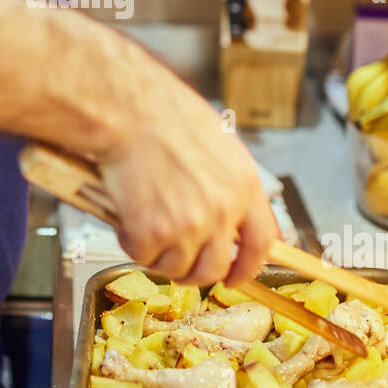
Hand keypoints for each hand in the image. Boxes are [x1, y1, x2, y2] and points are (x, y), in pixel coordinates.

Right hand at [95, 74, 278, 286]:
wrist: (128, 111)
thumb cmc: (164, 115)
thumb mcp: (217, 144)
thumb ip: (227, 182)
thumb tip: (228, 212)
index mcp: (244, 186)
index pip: (261, 243)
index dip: (247, 267)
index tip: (235, 276)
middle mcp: (222, 211)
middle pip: (214, 267)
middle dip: (193, 271)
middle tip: (176, 261)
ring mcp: (188, 226)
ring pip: (176, 268)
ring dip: (158, 255)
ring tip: (144, 224)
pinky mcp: (152, 234)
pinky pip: (142, 257)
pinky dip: (130, 243)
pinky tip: (126, 217)